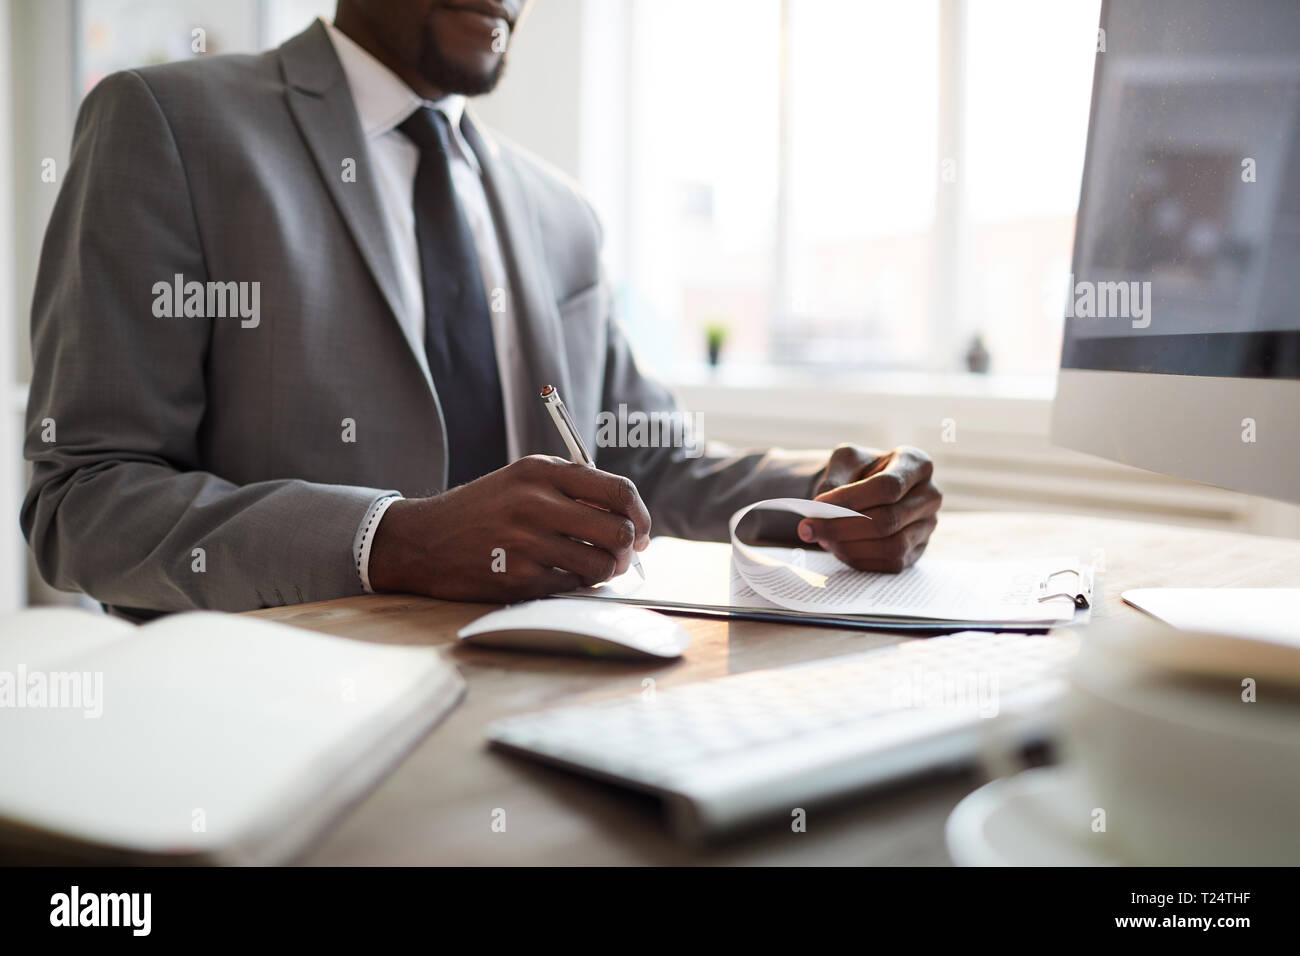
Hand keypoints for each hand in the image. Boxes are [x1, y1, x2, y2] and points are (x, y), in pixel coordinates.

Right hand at [368, 456, 650, 601]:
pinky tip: (562, 577)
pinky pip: (573, 587)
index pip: (618, 491)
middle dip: (628, 548)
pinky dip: (576, 585)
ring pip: (602, 565)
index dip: (641, 514)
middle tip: (622, 555)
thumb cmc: (482, 510)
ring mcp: (527, 543)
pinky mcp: (519, 578)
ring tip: (595, 567)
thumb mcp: (522, 481)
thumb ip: (572, 489)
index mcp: (541, 472)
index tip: (643, 530)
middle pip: (618, 531)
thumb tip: (630, 519)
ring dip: (607, 571)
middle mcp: (536, 503)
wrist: (423, 540)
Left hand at [797, 444, 941, 572]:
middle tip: (807, 528)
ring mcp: (927, 526)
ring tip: (821, 538)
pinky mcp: (917, 551)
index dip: (851, 499)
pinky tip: (837, 548)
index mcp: (915, 463)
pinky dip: (858, 559)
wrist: (869, 487)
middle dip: (842, 527)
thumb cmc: (859, 470)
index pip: (887, 487)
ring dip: (849, 546)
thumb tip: (821, 509)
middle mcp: (930, 495)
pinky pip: (890, 563)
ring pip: (891, 545)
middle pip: (888, 519)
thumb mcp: (845, 461)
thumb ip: (834, 480)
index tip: (817, 504)